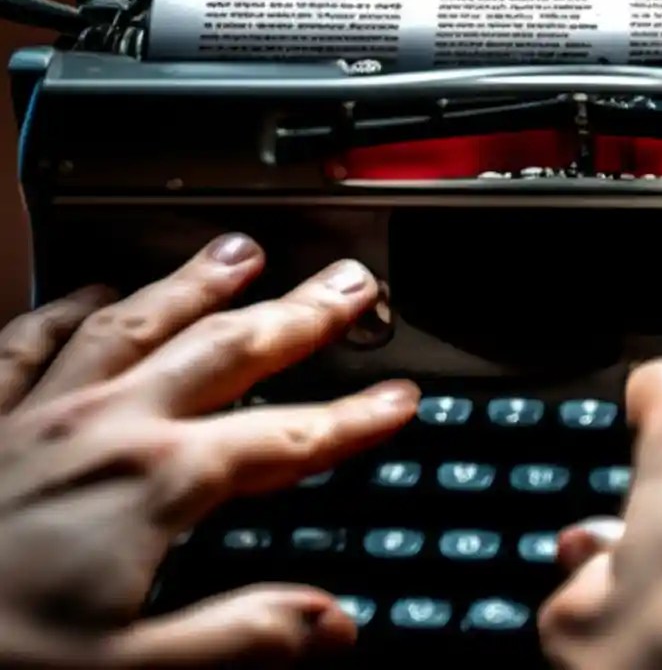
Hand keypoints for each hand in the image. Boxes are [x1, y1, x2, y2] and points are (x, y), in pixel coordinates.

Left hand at [0, 234, 419, 667]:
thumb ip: (241, 637)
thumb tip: (332, 626)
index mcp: (157, 483)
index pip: (289, 438)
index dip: (356, 419)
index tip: (400, 399)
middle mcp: (106, 429)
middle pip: (227, 353)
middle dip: (300, 317)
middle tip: (348, 283)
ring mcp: (40, 415)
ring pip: (138, 325)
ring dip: (196, 286)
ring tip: (241, 252)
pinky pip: (27, 345)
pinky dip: (66, 312)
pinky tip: (93, 289)